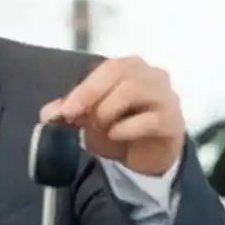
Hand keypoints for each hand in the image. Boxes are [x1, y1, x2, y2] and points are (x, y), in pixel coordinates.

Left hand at [41, 56, 184, 176]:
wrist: (145, 156)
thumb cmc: (117, 129)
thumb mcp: (86, 121)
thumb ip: (67, 113)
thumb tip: (50, 113)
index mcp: (129, 68)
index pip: (107, 68)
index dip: (84, 89)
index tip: (66, 111)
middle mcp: (151, 75)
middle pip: (121, 72)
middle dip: (92, 96)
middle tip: (77, 119)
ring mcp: (166, 96)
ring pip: (135, 90)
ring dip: (109, 111)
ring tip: (100, 128)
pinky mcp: (174, 121)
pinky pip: (152, 119)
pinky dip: (128, 128)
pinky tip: (116, 135)